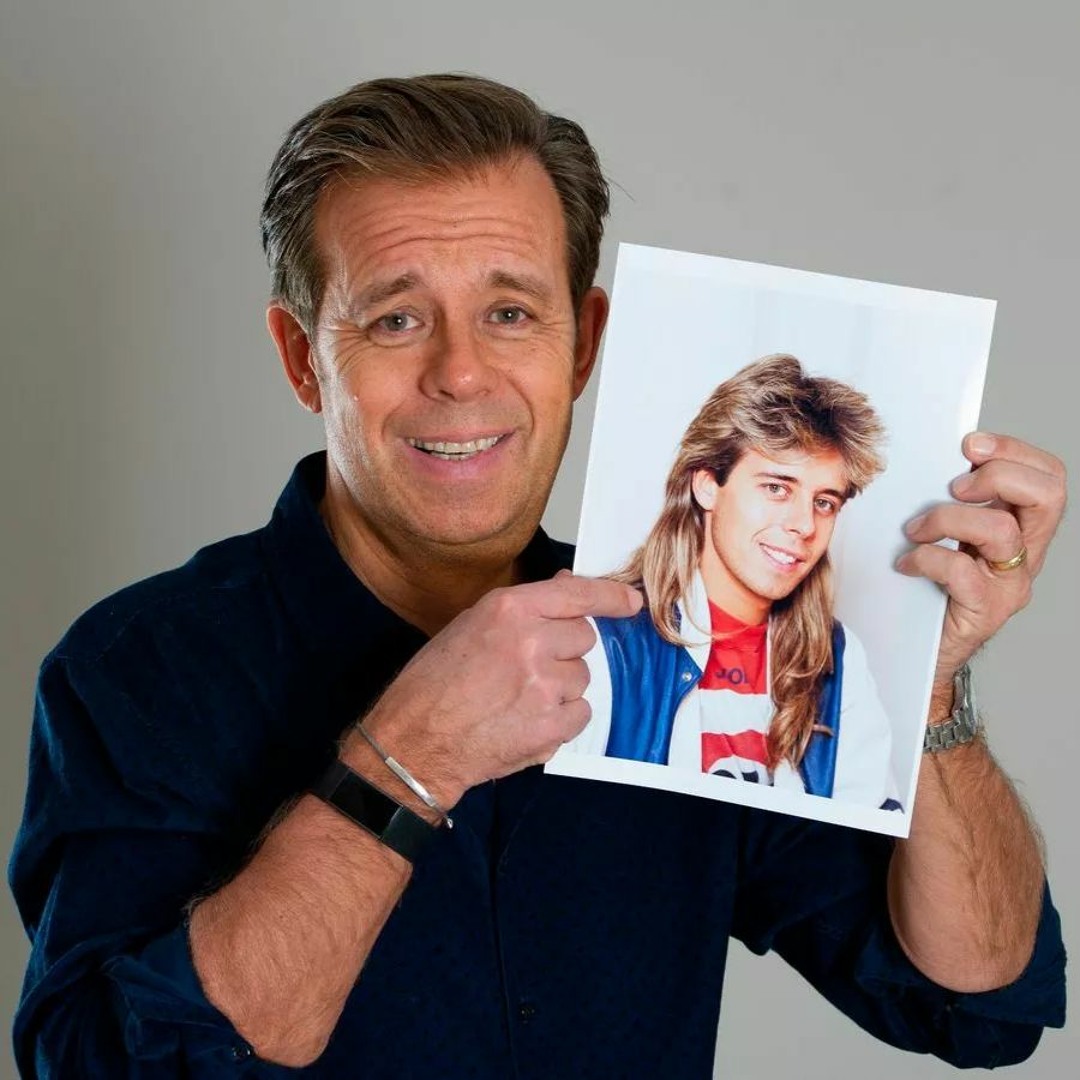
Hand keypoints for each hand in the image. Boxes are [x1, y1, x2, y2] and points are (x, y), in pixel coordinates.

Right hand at [348, 572, 641, 804]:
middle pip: (584, 638)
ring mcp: (544, 686)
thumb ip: (524, 608)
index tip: (631, 601)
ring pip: (582, 678)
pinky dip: (561, 718)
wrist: (414, 741)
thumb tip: (566, 586)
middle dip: (565, 651)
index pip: (577, 594)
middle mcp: (532, 642)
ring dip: (561, 687)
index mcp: (509, 610)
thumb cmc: (432, 683)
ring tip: (518, 698)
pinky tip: (526, 720)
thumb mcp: (470, 626)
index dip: (611, 596)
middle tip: (527, 668)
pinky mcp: (551, 726)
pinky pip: (581, 713)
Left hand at [897, 432, 1066, 682]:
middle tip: (954, 486)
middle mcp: (1027, 554)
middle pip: (1048, 495)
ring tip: (916, 529)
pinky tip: (905, 564)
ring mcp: (1011, 585)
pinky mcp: (986, 611)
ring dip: (948, 518)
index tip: (969, 444)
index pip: (1048, 476)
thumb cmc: (927, 586)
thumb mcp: (944, 534)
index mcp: (1022, 527)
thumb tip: (927, 460)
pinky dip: (927, 558)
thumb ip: (950, 501)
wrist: (919, 654)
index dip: (1014, 450)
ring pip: (1001, 529)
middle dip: (998, 474)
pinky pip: (963, 571)